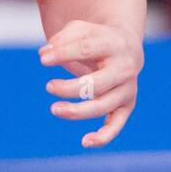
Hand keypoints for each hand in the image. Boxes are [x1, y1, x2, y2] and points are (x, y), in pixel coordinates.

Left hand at [39, 20, 142, 147]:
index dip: (63, 54)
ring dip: (77, 111)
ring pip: (102, 106)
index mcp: (114, 44)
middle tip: (48, 87)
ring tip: (54, 109)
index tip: (43, 60)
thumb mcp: (81, 30)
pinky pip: (116, 125)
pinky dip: (103, 136)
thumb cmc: (96, 38)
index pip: (86, 49)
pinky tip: (85, 142)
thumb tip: (44, 54)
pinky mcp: (127, 106)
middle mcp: (125, 68)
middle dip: (70, 89)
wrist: (125, 47)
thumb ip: (62, 39)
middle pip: (96, 84)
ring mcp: (128, 89)